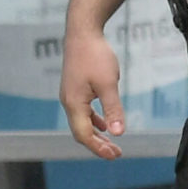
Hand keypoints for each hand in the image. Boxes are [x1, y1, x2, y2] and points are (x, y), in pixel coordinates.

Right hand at [59, 25, 126, 158]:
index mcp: (74, 103)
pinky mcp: (76, 89)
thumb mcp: (108, 84)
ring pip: (82, 122)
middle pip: (81, 132)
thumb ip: (113, 109)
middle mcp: (69, 102)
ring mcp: (71, 96)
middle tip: (116, 154)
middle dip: (98, 144)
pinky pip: (84, 112)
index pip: (84, 135)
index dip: (98, 147)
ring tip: (112, 144)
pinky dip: (94, 121)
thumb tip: (118, 133)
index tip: (115, 155)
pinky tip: (105, 124)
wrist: (82, 33)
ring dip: (97, 134)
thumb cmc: (95, 56)